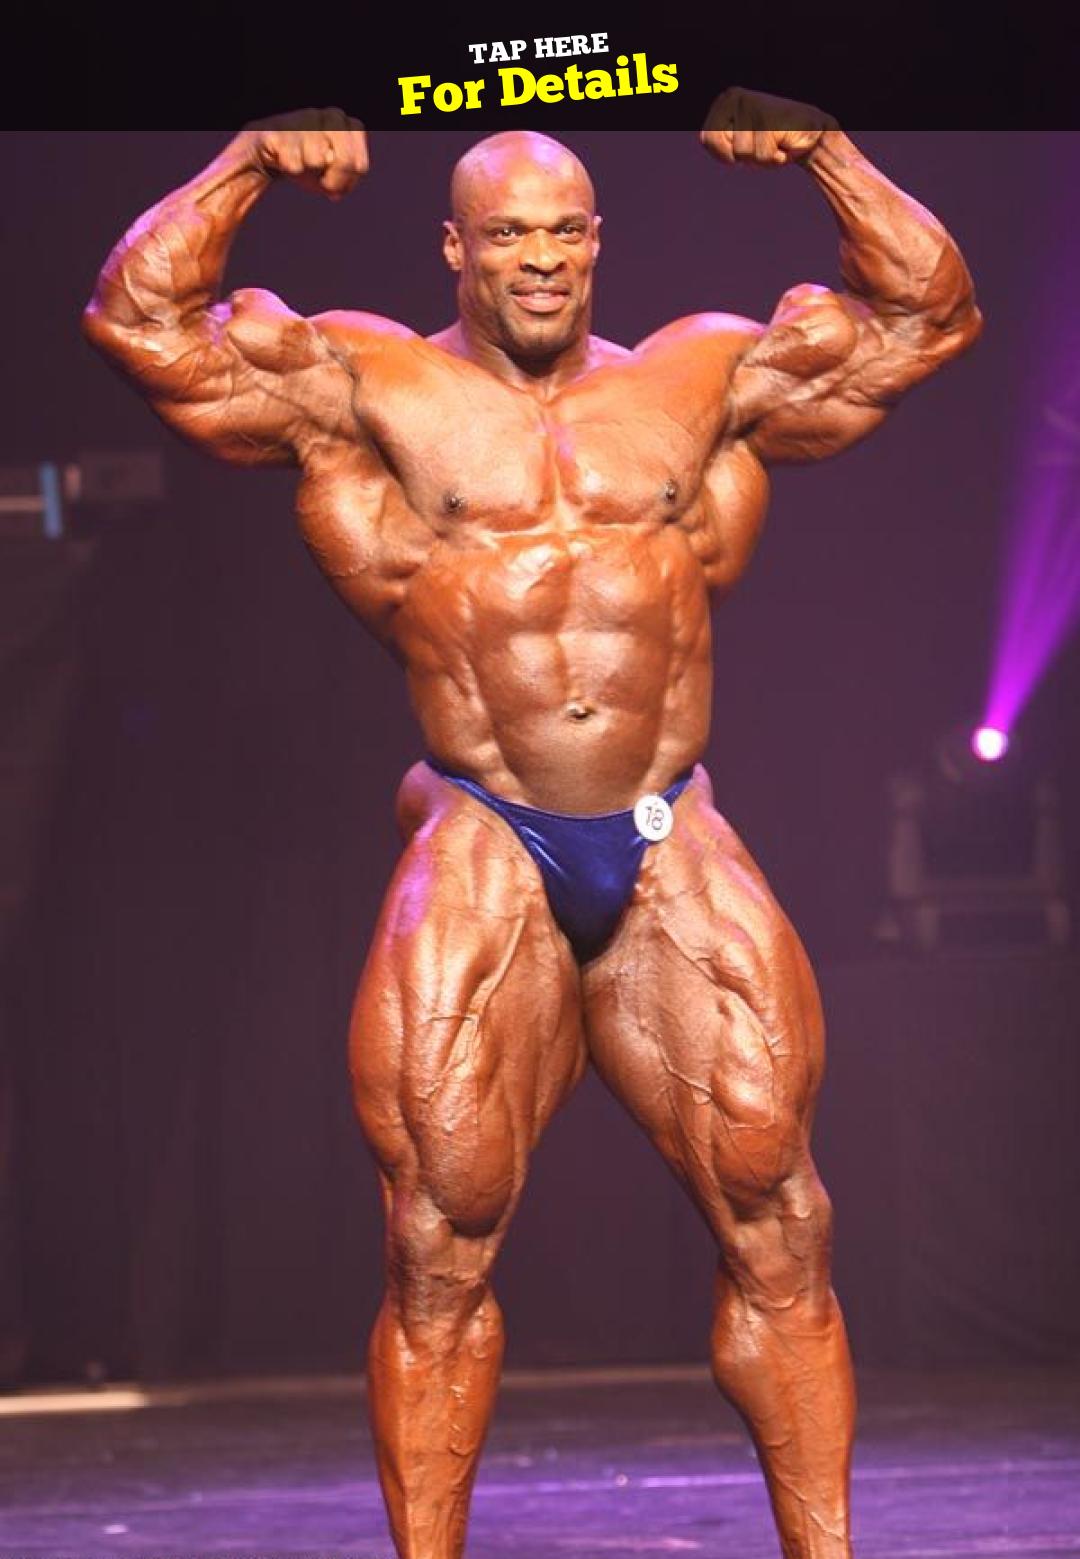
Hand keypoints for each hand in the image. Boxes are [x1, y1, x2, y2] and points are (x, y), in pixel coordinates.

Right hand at [236, 106, 367, 198]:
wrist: (270, 148)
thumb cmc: (308, 162)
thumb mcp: (332, 175)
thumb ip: (345, 181)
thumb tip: (336, 185)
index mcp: (348, 126)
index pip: (359, 164)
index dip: (347, 182)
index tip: (334, 185)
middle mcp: (332, 116)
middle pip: (344, 160)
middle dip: (334, 180)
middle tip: (324, 184)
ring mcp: (307, 120)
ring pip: (316, 161)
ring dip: (308, 170)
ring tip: (301, 162)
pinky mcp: (283, 129)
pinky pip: (294, 164)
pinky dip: (290, 168)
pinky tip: (285, 158)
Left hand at [701, 86, 838, 166]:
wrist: (812, 133)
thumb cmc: (774, 141)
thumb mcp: (741, 140)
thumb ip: (721, 140)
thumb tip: (704, 139)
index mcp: (725, 101)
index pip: (706, 140)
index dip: (725, 154)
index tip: (744, 147)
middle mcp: (735, 98)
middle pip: (720, 147)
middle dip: (740, 157)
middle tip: (759, 144)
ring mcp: (751, 107)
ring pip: (741, 154)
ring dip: (760, 158)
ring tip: (775, 142)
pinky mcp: (767, 120)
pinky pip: (761, 155)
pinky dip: (774, 157)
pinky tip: (784, 143)